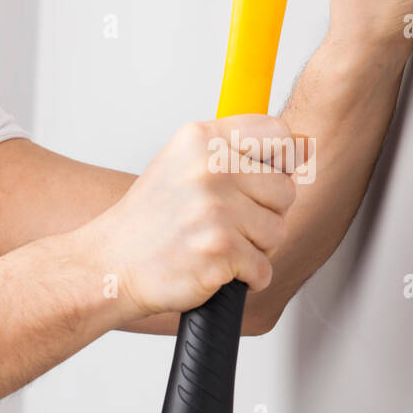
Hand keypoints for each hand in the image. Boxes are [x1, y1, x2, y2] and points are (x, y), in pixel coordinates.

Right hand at [87, 115, 303, 321]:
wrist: (111, 263)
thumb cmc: (151, 219)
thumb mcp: (184, 164)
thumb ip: (236, 152)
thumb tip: (302, 151)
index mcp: (201, 139)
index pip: (277, 134)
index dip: (282, 161)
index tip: (268, 179)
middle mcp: (209, 168)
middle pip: (285, 190)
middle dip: (265, 214)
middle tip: (228, 223)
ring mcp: (214, 210)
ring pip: (277, 232)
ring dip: (254, 248)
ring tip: (216, 245)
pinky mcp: (219, 251)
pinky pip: (263, 268)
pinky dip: (246, 277)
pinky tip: (216, 269)